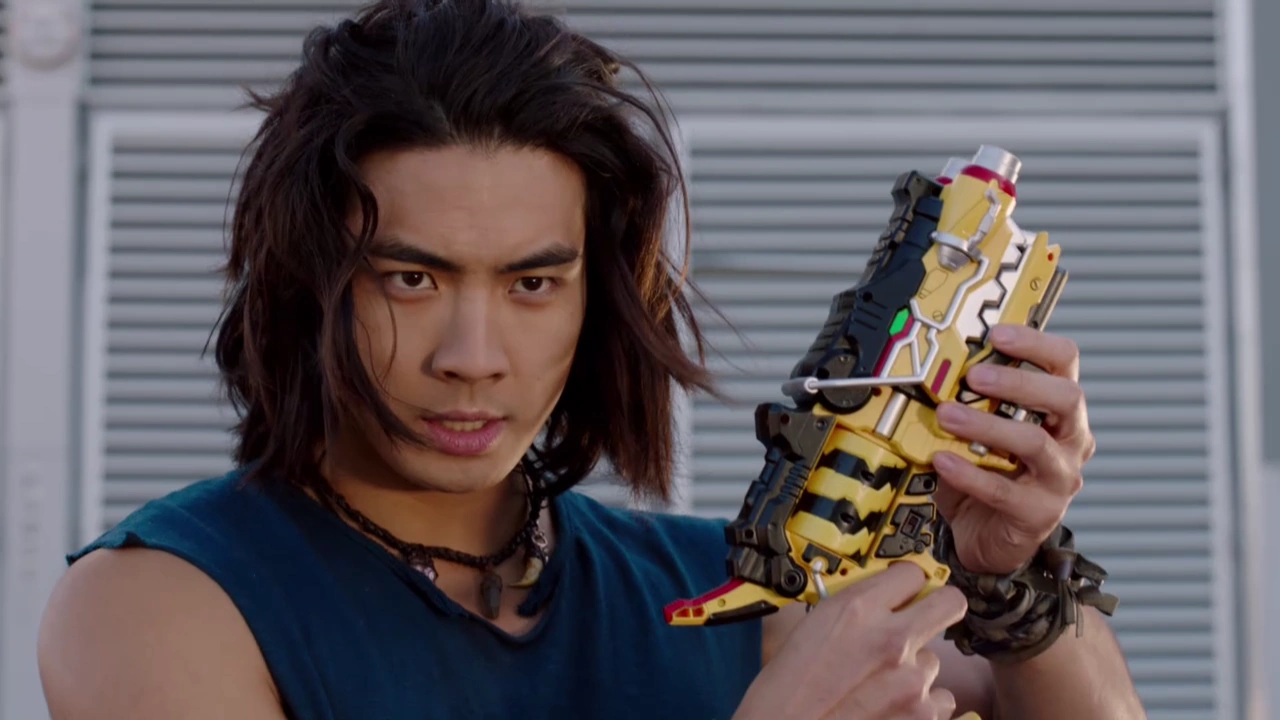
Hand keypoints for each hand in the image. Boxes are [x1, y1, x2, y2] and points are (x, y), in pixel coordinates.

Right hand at [733, 563, 968, 719]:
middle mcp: (891, 639)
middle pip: (949, 602)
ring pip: (933, 660)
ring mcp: (913, 680)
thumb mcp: (813, 626)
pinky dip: (919, 705)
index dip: (907, 583)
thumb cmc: (787, 690)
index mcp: (858, 610)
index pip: (913, 573)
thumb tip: (881, 603)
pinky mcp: (924, 715)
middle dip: (937, 607)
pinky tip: (890, 708)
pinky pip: (939, 699)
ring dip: (913, 669)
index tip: (904, 591)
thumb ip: (855, 611)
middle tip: (919, 620)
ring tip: (878, 686)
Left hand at [932, 323, 1094, 575]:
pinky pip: (1005, 490)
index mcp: (1059, 410)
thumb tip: (935, 371)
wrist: (991, 537)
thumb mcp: (980, 430)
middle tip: (975, 377)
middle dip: (1019, 382)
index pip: (1065, 362)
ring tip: (948, 416)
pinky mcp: (1039, 513)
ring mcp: (1059, 478)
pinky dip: (970, 474)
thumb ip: (970, 402)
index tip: (997, 333)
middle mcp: (1070, 440)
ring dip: (988, 425)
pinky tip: (943, 460)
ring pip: (1036, 443)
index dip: (1035, 343)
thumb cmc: (992, 474)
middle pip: (1066, 397)